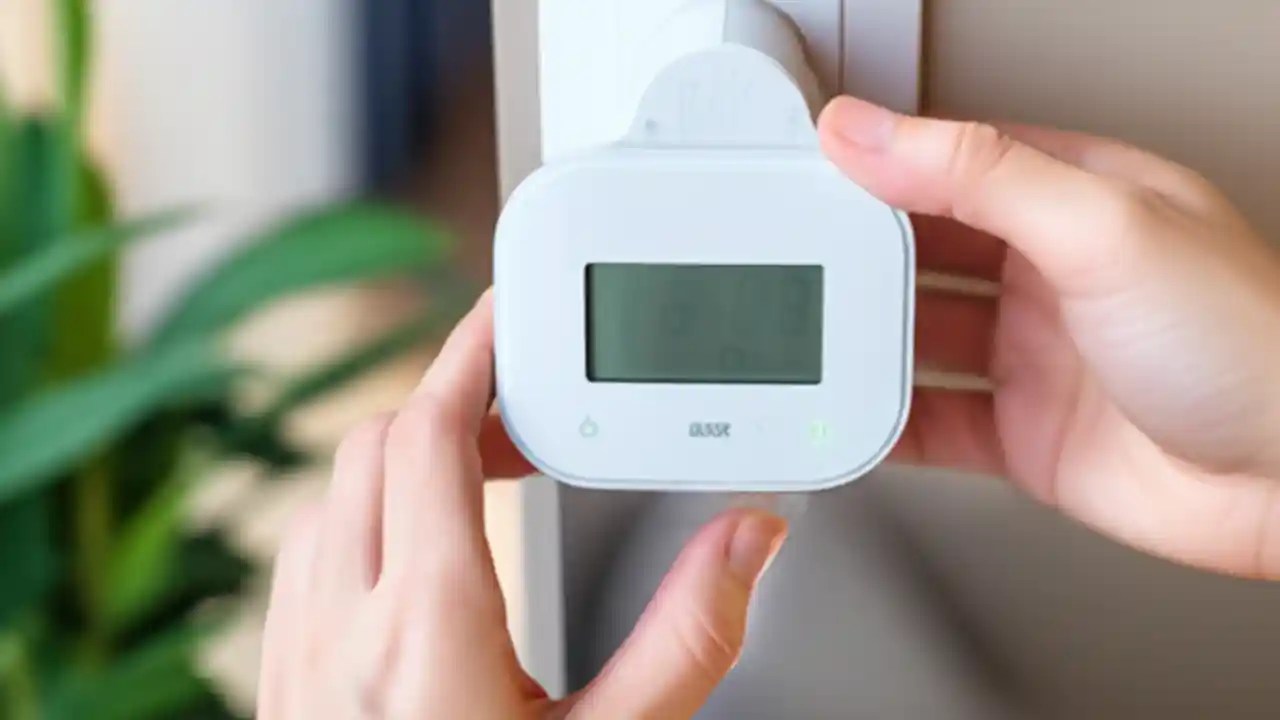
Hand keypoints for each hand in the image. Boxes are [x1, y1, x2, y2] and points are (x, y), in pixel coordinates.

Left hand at [257, 292, 788, 718]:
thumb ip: (690, 638)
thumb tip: (750, 540)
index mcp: (430, 624)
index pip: (428, 432)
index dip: (468, 354)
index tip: (510, 317)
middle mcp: (343, 622)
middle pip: (379, 441)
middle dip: (451, 403)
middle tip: (527, 415)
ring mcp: (297, 652)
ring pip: (334, 489)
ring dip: (405, 456)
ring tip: (483, 475)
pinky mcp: (282, 680)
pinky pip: (307, 549)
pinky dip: (363, 512)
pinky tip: (418, 548)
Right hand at [818, 96, 1279, 578]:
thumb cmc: (1251, 348)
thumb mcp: (1104, 228)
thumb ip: (978, 174)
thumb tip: (872, 132)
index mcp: (1077, 199)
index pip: (953, 163)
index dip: (878, 164)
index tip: (806, 172)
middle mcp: (1051, 275)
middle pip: (924, 252)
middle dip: (860, 255)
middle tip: (794, 258)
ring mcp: (1035, 357)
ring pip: (919, 337)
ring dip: (865, 340)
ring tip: (808, 336)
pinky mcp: (1024, 435)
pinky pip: (932, 421)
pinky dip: (885, 422)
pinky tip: (850, 415)